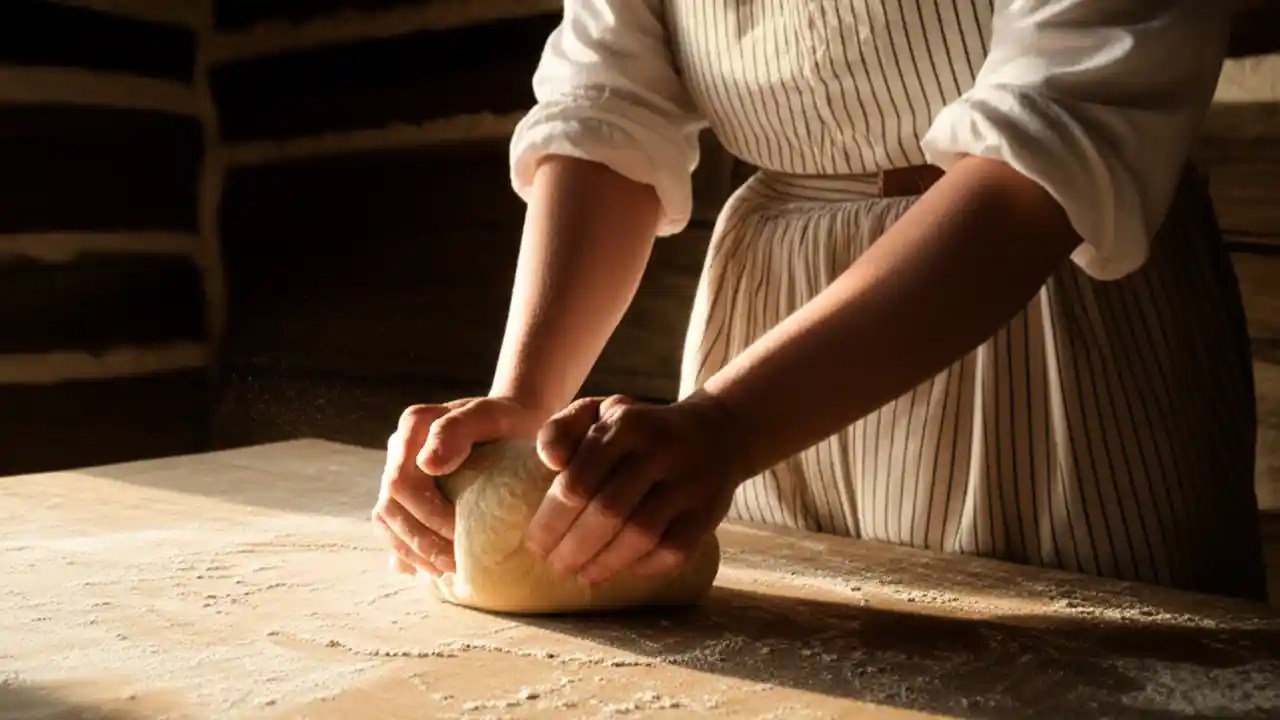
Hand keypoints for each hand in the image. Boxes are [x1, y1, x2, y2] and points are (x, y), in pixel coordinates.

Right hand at [372, 397, 546, 575]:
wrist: (512, 423)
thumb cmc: (505, 421)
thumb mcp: (490, 416)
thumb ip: (457, 430)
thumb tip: (427, 464)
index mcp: (414, 427)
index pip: (402, 483)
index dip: (427, 514)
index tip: (460, 530)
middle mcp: (400, 449)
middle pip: (390, 506)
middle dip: (421, 540)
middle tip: (456, 562)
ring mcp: (399, 472)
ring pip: (386, 520)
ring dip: (412, 551)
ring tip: (445, 570)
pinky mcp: (405, 495)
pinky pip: (392, 528)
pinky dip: (408, 552)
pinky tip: (430, 570)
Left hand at [524, 392, 741, 585]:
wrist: (717, 431)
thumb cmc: (642, 428)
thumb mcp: (600, 411)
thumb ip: (561, 428)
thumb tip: (549, 462)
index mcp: (625, 424)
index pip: (578, 481)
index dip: (551, 520)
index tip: (535, 544)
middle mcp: (660, 451)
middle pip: (607, 512)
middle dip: (574, 547)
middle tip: (555, 566)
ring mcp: (689, 483)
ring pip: (640, 535)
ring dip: (605, 563)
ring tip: (583, 575)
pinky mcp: (709, 511)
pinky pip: (673, 550)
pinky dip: (644, 566)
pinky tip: (622, 571)